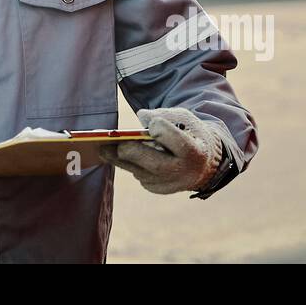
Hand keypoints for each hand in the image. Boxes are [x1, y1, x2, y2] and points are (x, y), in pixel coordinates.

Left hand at [98, 107, 223, 194]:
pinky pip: (139, 176)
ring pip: (140, 172)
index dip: (162, 130)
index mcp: (193, 151)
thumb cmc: (191, 134)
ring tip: (102, 148)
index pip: (174, 140)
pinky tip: (117, 156)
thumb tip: (142, 116)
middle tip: (110, 141)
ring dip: (119, 159)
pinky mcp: (159, 189)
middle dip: (130, 151)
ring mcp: (170, 184)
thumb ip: (165, 115)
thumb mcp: (184, 119)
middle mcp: (182, 171)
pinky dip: (129, 165)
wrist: (203, 164)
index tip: (152, 124)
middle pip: (152, 162)